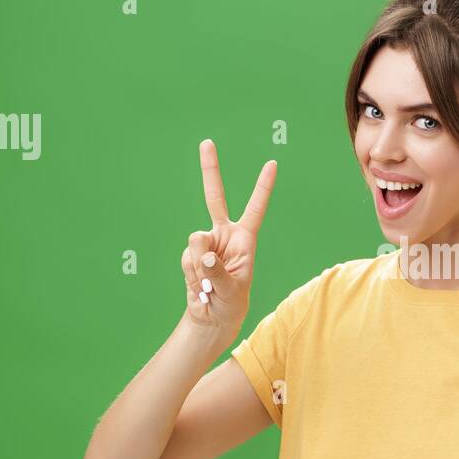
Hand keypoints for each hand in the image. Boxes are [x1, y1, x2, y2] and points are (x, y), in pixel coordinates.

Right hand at [181, 138, 276, 332]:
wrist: (211, 316)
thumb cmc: (231, 303)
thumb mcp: (231, 291)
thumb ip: (217, 272)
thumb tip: (203, 253)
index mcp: (244, 239)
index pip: (255, 208)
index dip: (263, 187)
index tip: (272, 163)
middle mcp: (224, 235)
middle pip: (214, 197)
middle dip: (210, 169)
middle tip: (207, 142)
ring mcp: (205, 243)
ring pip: (195, 243)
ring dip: (200, 268)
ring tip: (209, 287)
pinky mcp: (189, 253)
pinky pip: (186, 259)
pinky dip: (191, 275)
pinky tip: (199, 287)